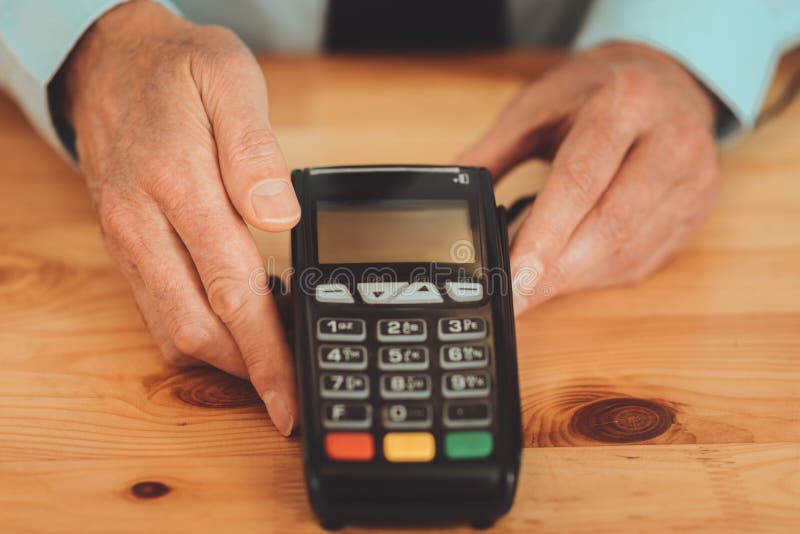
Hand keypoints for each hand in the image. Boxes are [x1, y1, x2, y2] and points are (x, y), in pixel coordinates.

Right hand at [60, 1, 298, 434]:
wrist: (109, 62)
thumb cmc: (176, 69)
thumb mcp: (226, 78)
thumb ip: (252, 148)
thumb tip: (277, 217)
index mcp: (176, 183)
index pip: (232, 287)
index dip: (265, 350)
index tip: (288, 393)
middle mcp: (144, 223)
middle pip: (198, 327)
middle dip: (248, 371)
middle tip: (287, 398)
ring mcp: (130, 240)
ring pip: (172, 329)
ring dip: (221, 360)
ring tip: (267, 371)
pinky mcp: (127, 247)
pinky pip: (157, 310)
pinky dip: (196, 334)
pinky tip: (229, 332)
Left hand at [458, 43, 718, 314]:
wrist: (663, 79)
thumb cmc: (592, 94)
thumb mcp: (535, 109)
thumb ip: (491, 155)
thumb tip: (454, 201)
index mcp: (625, 104)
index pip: (581, 181)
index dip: (544, 236)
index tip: (514, 277)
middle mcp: (670, 141)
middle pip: (609, 226)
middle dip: (554, 273)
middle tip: (512, 297)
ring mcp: (692, 179)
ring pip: (627, 252)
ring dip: (572, 279)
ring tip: (531, 286)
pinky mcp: (698, 210)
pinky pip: (642, 261)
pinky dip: (596, 276)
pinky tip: (567, 274)